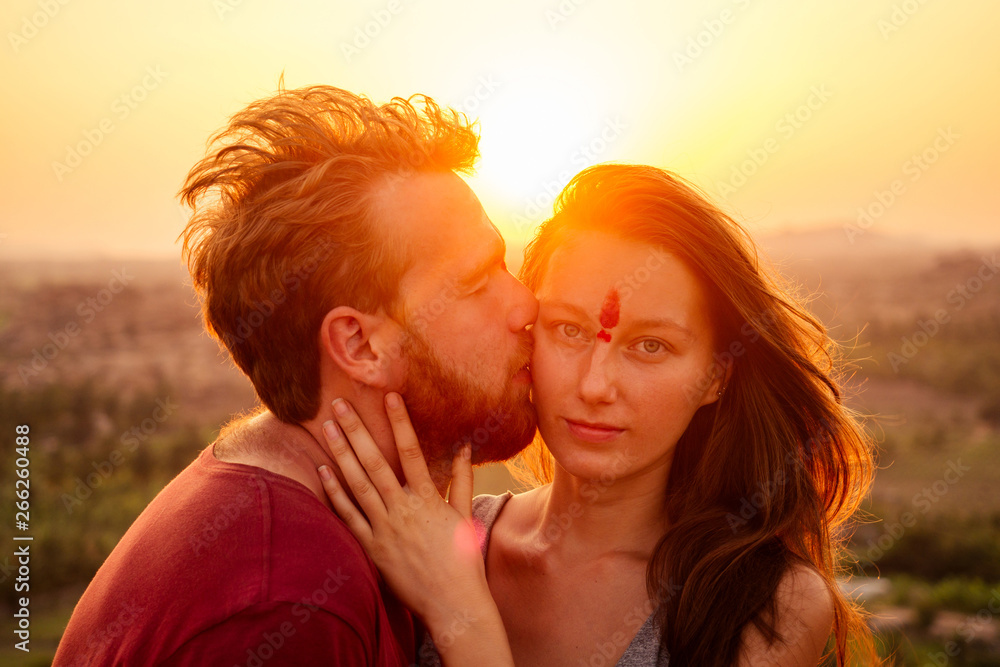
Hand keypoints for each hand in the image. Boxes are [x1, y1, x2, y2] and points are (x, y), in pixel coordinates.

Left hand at [317, 393, 511, 664]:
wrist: (453, 603)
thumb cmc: (463, 560)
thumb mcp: (465, 515)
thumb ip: (462, 480)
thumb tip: (465, 447)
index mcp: (428, 499)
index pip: (411, 451)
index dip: (400, 422)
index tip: (390, 396)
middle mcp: (403, 509)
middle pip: (375, 463)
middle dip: (356, 430)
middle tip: (339, 404)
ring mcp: (384, 529)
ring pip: (357, 484)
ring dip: (341, 454)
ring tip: (326, 427)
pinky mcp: (371, 548)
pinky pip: (348, 516)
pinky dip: (335, 493)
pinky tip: (322, 470)